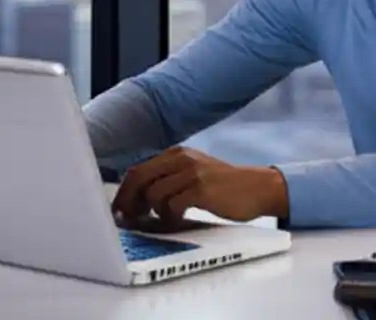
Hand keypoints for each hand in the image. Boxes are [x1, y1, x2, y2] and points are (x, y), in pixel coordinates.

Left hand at [111, 146, 287, 227]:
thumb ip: (168, 180)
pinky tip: (180, 221)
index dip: (123, 193)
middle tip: (128, 221)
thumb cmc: (223, 187)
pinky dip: (170, 218)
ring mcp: (191, 172)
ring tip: (167, 220)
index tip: (117, 211)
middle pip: (138, 178)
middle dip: (128, 202)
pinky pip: (172, 206)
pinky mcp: (201, 188)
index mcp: (175, 154)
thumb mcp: (193, 173)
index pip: (137, 170)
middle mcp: (180, 158)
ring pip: (153, 194)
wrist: (258, 187)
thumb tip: (135, 202)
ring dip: (154, 214)